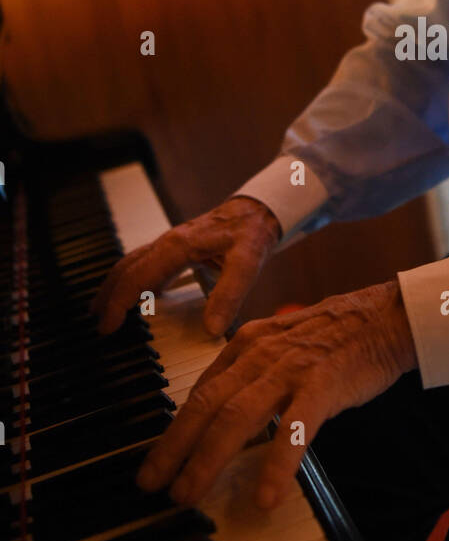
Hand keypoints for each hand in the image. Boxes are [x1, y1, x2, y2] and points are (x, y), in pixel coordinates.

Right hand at [91, 195, 281, 337]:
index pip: (136, 278)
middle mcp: (167, 243)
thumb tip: (212, 329)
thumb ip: (229, 296)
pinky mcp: (177, 247)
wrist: (259, 210)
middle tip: (97, 325)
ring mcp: (170, 244)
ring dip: (115, 287)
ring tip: (104, 311)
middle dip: (108, 297)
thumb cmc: (252, 233)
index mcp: (177, 247)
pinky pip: (145, 264)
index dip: (118, 304)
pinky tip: (135, 297)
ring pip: (131, 264)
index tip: (106, 327)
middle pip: (126, 270)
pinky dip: (132, 281)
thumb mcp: (248, 264)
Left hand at [136, 280, 416, 508]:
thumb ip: (251, 373)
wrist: (388, 316)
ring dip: (206, 460)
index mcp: (247, 344)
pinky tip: (265, 496)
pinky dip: (276, 464)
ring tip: (189, 494)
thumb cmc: (338, 335)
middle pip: (205, 406)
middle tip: (152, 486)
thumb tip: (220, 411)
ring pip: (236, 418)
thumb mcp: (282, 344)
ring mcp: (291, 369)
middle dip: (173, 449)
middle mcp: (260, 354)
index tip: (155, 464)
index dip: (173, 431)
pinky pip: (294, 430)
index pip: (200, 392)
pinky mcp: (323, 385)